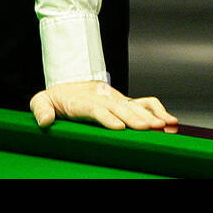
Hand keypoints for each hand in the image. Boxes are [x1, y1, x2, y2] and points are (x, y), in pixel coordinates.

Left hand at [30, 81, 178, 131]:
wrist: (70, 84)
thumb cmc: (57, 98)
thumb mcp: (43, 100)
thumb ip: (41, 108)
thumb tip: (44, 121)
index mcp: (82, 101)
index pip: (95, 109)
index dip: (107, 117)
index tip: (119, 127)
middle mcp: (102, 99)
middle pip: (119, 109)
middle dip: (134, 119)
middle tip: (148, 129)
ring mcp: (116, 100)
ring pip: (134, 107)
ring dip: (149, 117)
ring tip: (163, 126)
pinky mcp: (125, 103)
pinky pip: (145, 104)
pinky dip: (158, 110)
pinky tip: (171, 121)